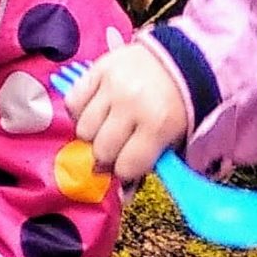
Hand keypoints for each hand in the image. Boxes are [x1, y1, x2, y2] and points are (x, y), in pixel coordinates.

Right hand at [63, 42, 188, 181]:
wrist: (183, 59)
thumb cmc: (177, 105)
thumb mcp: (174, 139)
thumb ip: (149, 166)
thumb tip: (123, 197)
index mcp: (157, 125)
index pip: (125, 167)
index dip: (126, 170)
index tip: (130, 163)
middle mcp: (132, 104)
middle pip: (101, 151)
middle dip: (109, 155)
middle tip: (117, 146)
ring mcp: (112, 85)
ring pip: (83, 129)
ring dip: (93, 134)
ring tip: (107, 126)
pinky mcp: (98, 69)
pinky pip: (73, 102)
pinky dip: (80, 111)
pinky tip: (95, 110)